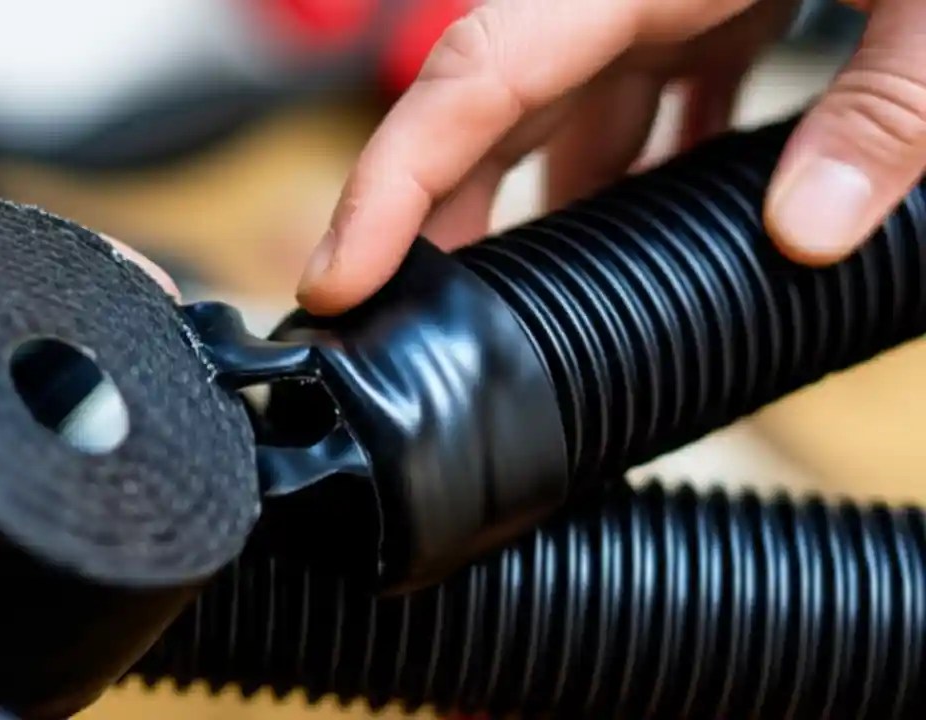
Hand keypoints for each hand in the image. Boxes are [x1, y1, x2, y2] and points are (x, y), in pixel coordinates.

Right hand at [297, 0, 925, 314]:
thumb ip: (884, 107)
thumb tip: (808, 235)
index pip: (471, 79)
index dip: (387, 182)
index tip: (336, 279)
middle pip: (486, 113)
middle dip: (435, 222)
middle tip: (405, 329)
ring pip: (556, 115)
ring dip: (536, 207)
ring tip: (517, 308)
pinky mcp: (705, 4)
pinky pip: (635, 98)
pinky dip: (631, 169)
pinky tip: (656, 232)